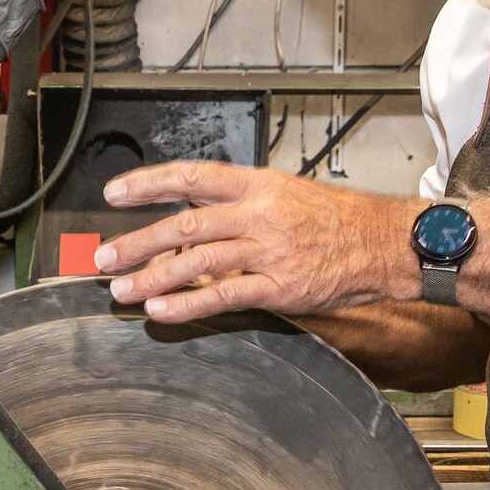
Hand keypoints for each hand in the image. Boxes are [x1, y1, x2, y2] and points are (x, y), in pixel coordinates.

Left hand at [92, 162, 419, 323]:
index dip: (149, 184)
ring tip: (122, 290)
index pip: (191, 177)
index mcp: (257, 185)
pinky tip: (162, 311)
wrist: (384, 243)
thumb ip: (239, 204)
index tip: (116, 193)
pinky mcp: (280, 287)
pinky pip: (225, 297)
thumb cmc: (337, 219)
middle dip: (137, 241)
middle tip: (104, 255)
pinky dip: (189, 304)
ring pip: (197, 263)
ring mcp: (268, 251)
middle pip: (184, 225)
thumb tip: (192, 216)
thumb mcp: (285, 192)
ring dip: (153, 278)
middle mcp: (258, 214)